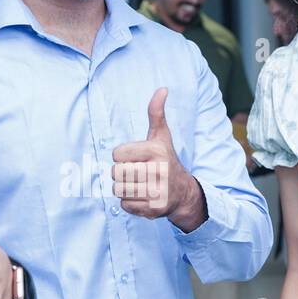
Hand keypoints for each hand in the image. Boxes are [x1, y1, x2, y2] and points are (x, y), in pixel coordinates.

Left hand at [111, 88, 205, 230]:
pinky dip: (129, 203)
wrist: (182, 192)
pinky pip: (124, 205)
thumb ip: (156, 113)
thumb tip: (162, 89)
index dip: (122, 156)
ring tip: (139, 184)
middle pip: (115, 173)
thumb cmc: (165, 160)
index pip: (116, 155)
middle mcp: (157, 171)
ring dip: (125, 188)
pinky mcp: (153, 209)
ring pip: (118, 190)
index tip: (136, 158)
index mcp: (155, 151)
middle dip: (122, 173)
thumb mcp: (162, 136)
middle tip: (137, 173)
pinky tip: (142, 197)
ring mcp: (156, 192)